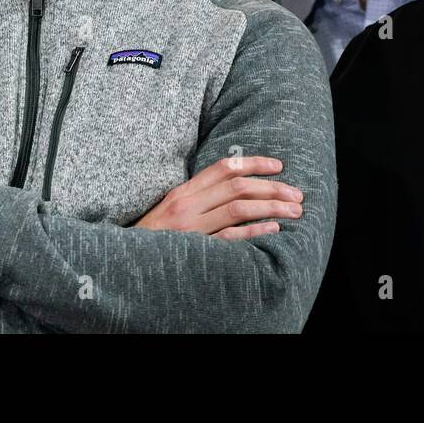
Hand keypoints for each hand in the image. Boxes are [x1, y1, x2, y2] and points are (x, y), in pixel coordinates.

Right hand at [133, 155, 302, 239]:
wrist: (126, 261)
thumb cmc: (154, 235)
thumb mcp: (172, 208)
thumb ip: (199, 196)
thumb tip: (235, 186)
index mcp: (184, 191)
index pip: (224, 168)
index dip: (255, 163)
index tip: (279, 166)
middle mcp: (188, 205)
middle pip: (238, 187)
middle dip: (273, 188)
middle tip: (297, 194)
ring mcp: (192, 228)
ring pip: (239, 209)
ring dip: (271, 207)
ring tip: (294, 211)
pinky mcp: (195, 249)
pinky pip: (230, 238)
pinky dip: (254, 231)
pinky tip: (274, 229)